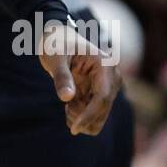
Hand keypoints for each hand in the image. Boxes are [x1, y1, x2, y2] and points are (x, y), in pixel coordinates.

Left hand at [38, 21, 121, 135]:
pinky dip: (80, 116)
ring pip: (100, 115)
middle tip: (66, 111)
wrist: (57, 38)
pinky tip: (69, 107)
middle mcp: (111, 76)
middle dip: (84, 116)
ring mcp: (106, 85)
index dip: (89, 115)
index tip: (73, 129)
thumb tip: (67, 98)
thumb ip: (61, 77)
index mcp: (106, 65)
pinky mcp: (99, 91)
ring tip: (67, 106)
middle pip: (103, 108)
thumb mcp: (55, 58)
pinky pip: (93, 113)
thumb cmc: (56, 43)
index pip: (102, 97)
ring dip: (82, 117)